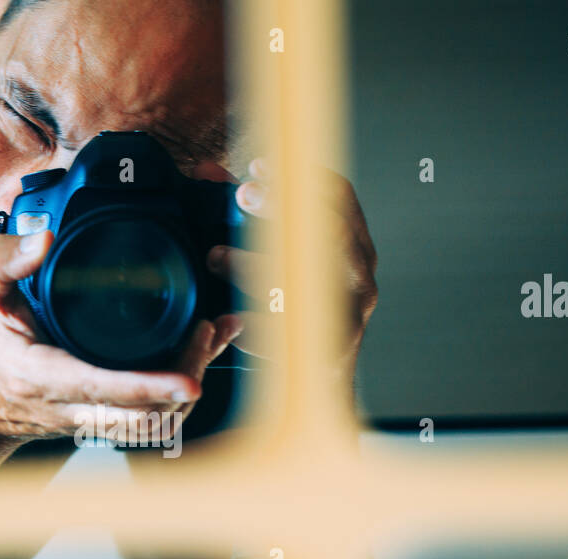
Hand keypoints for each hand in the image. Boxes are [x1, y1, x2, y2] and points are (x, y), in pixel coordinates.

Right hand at [0, 230, 243, 446]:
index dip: (146, 387)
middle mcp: (71, 407)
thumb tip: (42, 237)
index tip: (186, 381)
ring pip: (154, 422)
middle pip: (142, 413)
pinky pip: (153, 416)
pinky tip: (203, 351)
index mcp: (40, 375)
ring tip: (213, 335)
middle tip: (208, 331)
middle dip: (184, 378)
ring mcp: (92, 420)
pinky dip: (182, 388)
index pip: (99, 387)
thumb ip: (5, 259)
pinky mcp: (107, 420)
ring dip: (190, 384)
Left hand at [202, 156, 379, 365]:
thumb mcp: (279, 256)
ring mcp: (352, 313)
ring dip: (254, 263)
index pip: (341, 197)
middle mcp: (361, 276)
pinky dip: (257, 323)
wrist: (319, 381)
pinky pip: (290, 331)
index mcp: (356, 247)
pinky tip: (233, 319)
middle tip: (242, 198)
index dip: (301, 176)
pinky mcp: (332, 349)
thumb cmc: (296, 311)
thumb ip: (249, 216)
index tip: (260, 167)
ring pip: (306, 278)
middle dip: (282, 209)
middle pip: (329, 229)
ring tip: (216, 258)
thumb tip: (206, 174)